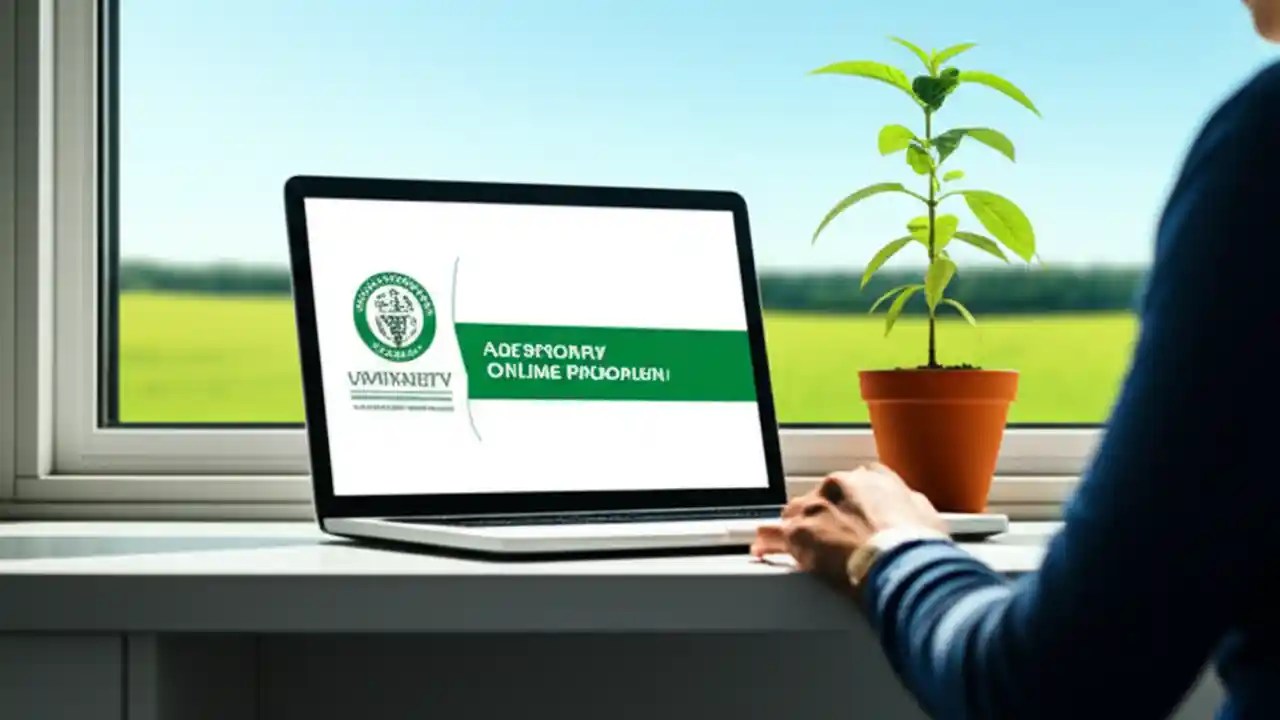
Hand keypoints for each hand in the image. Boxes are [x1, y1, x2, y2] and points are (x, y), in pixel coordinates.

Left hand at [751, 464, 945, 587]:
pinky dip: (768, 542)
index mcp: (869, 478)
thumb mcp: (925, 514)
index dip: (849, 503)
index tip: (849, 516)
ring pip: (796, 512)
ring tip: (794, 545)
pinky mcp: (798, 534)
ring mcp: (815, 508)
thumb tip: (908, 507)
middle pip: (820, 497)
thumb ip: (909, 504)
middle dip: (823, 515)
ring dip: (798, 527)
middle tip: (832, 540)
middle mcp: (838, 486)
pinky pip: (773, 534)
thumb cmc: (916, 545)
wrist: (899, 563)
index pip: (851, 483)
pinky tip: (763, 549)